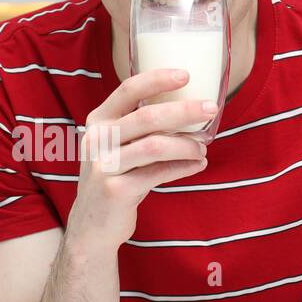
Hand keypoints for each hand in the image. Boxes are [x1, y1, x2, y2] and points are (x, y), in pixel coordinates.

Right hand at [67, 68, 215, 252]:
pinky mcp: (115, 190)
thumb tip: (190, 110)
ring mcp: (104, 165)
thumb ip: (140, 129)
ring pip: (155, 145)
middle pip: (148, 116)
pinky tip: (198, 165)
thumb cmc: (114, 179)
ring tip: (203, 148)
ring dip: (186, 145)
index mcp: (98, 121)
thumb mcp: (117, 147)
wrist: (90, 226)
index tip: (186, 74)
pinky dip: (182, 168)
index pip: (128, 89)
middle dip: (184, 110)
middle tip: (211, 109)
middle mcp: (97, 139)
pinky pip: (157, 173)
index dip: (158, 79)